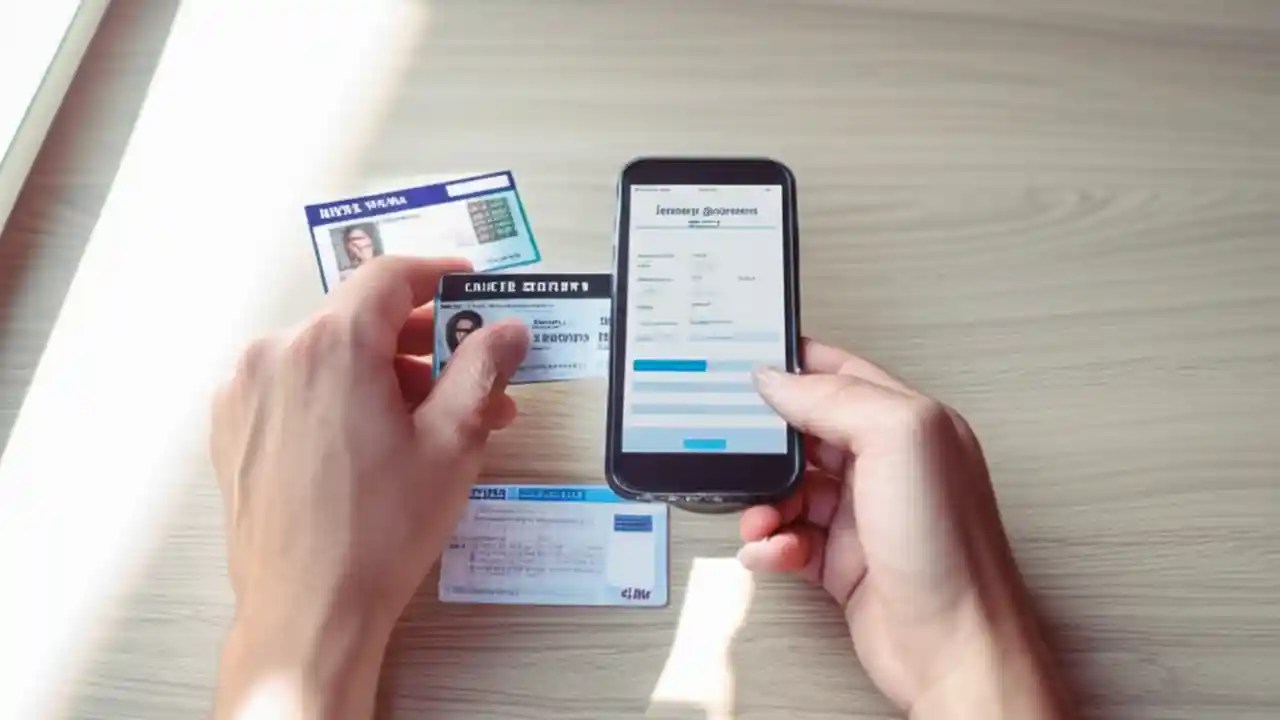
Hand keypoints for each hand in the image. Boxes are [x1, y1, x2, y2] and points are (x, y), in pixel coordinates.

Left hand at [210, 257, 529, 719]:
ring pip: (328, 357)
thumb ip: (482, 370)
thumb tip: (508, 329)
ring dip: (384, 376)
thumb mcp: (451, 443)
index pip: (388, 277)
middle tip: (472, 378)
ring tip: (434, 424)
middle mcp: (275, 353)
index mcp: (330, 344)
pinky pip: (296, 388)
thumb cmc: (382, 529)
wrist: (306, 611)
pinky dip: (340, 396)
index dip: (437, 275)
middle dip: (422, 345)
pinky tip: (377, 441)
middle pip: (359, 320)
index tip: (469, 288)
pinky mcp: (232, 428)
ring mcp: (245, 391)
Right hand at [739, 339, 1070, 718]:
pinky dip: (770, 543)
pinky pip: (789, 538)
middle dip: (766, 443)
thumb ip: (837, 397)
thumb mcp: (899, 441)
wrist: (953, 649)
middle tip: (736, 451)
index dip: (796, 366)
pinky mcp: (844, 561)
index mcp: (911, 424)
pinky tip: (772, 552)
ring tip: (761, 519)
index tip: (747, 365)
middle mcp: (889, 466)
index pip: (843, 374)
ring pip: (791, 489)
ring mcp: (865, 515)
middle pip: (807, 433)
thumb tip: (779, 379)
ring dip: (764, 502)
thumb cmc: (946, 550)